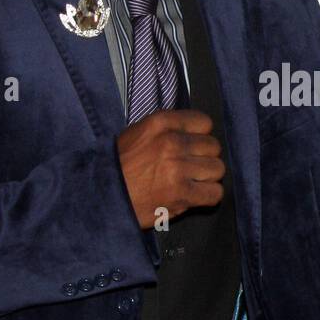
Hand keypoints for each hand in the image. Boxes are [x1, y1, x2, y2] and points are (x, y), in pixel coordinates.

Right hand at [116, 110, 224, 228]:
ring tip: (191, 183)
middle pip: (213, 147)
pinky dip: (208, 197)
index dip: (200, 137)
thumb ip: (168, 130)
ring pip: (218, 169)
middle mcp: (172, 142)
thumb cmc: (117, 166)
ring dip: (207, 178)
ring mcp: (178, 168)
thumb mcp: (138, 134)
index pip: (204, 123)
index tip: (192, 147)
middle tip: (190, 169)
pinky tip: (194, 197)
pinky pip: (215, 193)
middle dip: (204, 159)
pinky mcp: (182, 193)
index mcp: (161, 122)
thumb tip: (196, 135)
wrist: (101, 194)